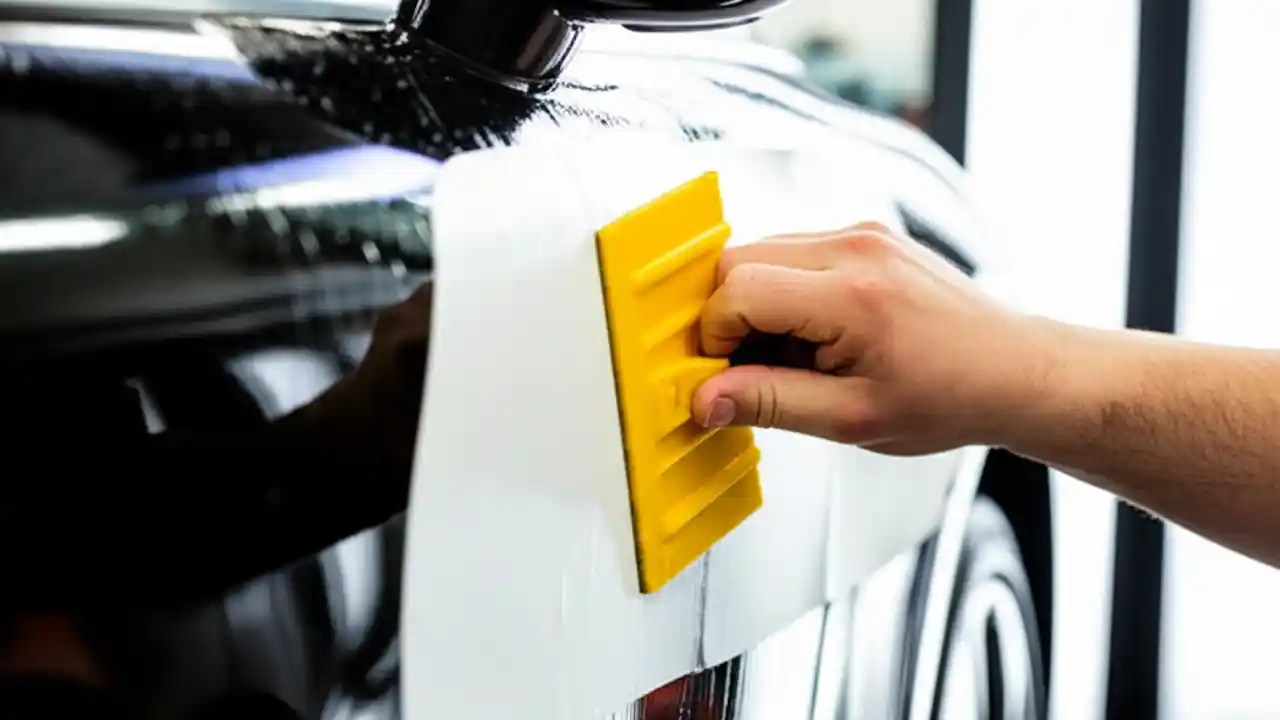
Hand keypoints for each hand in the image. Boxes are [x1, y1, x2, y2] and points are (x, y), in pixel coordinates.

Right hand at [690, 223, 1058, 455]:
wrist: (1013, 371)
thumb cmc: (951, 397)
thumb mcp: (850, 419)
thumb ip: (769, 403)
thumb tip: (706, 399)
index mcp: (852, 295)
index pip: (737, 288)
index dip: (715, 336)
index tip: (727, 374)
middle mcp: (856, 249)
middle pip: (739, 259)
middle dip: (729, 317)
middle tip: (753, 368)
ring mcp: (863, 235)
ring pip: (763, 251)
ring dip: (757, 304)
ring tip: (794, 356)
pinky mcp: (867, 236)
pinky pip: (796, 251)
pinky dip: (786, 291)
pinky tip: (814, 335)